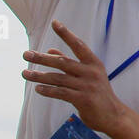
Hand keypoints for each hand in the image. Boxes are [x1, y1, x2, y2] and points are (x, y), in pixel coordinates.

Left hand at [20, 21, 126, 135]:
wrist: (113, 116)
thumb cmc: (98, 94)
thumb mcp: (88, 75)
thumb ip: (70, 63)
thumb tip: (51, 50)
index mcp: (94, 63)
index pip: (78, 45)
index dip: (66, 34)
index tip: (55, 23)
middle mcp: (91, 72)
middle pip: (63, 62)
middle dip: (42, 58)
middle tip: (26, 54)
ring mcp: (87, 86)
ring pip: (58, 78)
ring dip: (39, 76)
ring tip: (24, 73)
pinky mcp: (83, 99)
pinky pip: (61, 93)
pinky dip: (48, 90)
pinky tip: (37, 89)